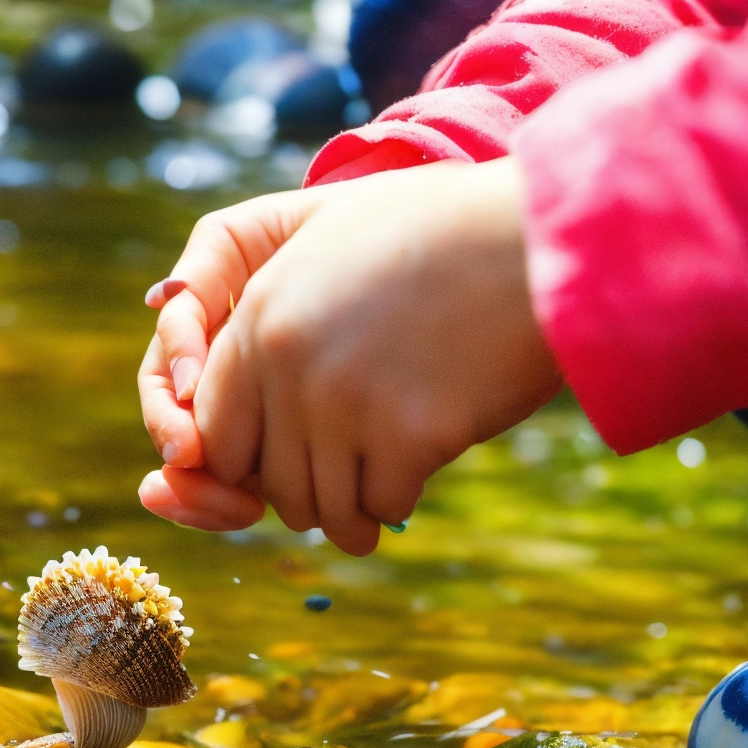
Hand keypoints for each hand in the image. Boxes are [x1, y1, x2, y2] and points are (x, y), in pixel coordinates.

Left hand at [145, 157, 561, 553]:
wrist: (537, 238)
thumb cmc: (442, 241)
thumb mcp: (327, 254)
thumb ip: (270, 321)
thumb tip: (210, 413)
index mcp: (259, 315)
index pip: (213, 431)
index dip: (245, 464)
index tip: (276, 473)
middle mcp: (287, 361)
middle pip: (264, 479)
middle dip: (299, 493)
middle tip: (342, 482)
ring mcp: (343, 401)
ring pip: (318, 507)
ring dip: (351, 509)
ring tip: (384, 486)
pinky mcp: (404, 435)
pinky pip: (379, 507)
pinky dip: (398, 500)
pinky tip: (423, 464)